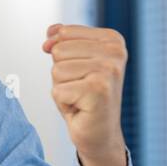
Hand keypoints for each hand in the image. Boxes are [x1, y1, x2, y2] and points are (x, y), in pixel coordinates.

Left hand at [41, 24, 127, 165]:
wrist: (99, 133)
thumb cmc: (84, 97)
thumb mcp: (71, 62)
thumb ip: (61, 40)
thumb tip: (51, 31)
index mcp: (112, 40)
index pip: (62, 34)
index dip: (62, 57)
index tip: (80, 73)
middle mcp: (115, 52)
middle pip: (58, 51)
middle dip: (61, 74)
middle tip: (79, 88)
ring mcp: (109, 70)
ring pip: (57, 70)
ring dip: (62, 88)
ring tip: (80, 97)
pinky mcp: (99, 90)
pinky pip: (57, 90)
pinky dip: (63, 103)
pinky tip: (80, 108)